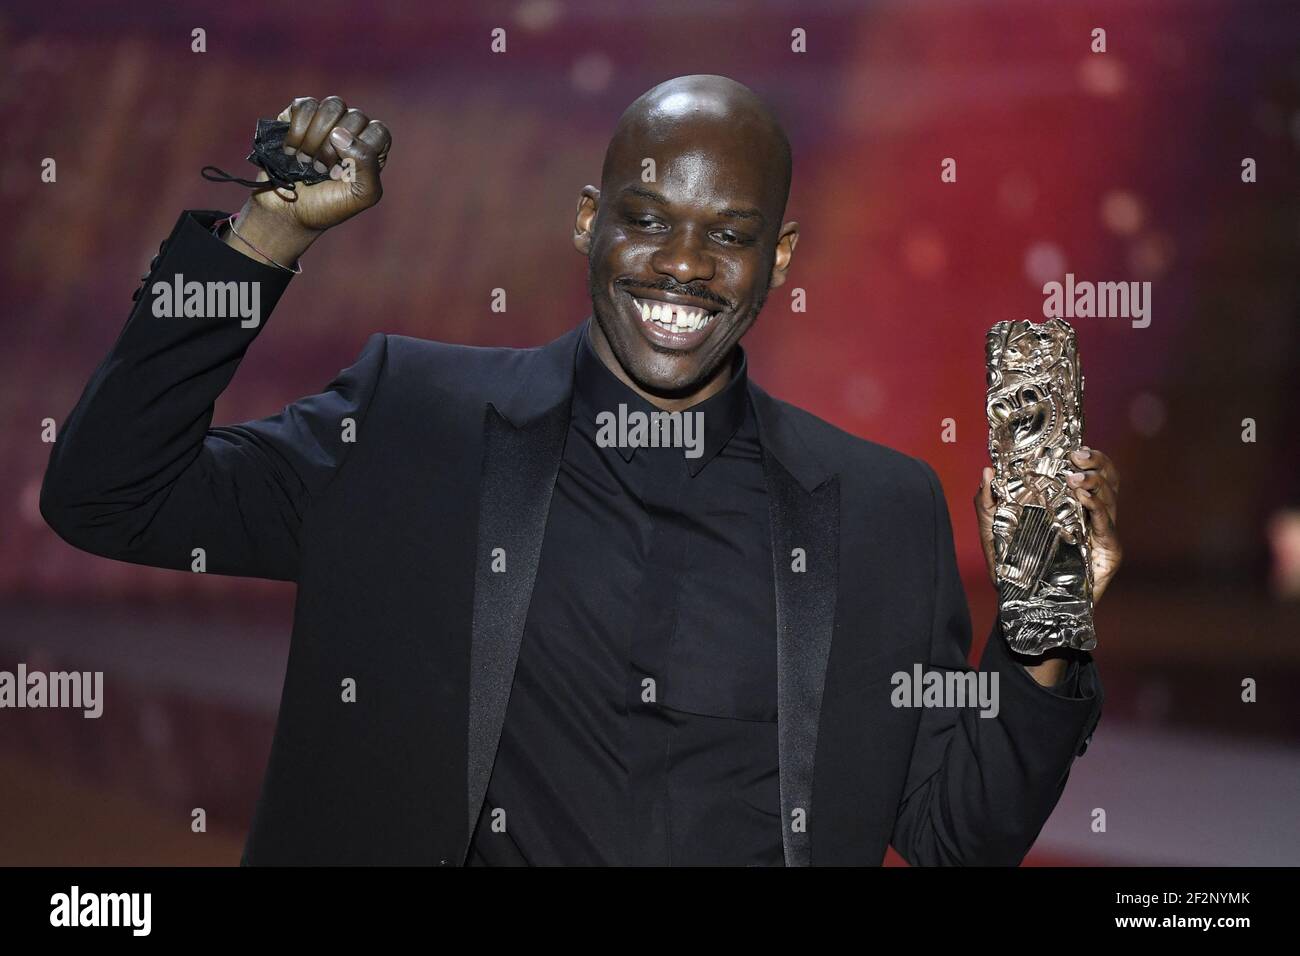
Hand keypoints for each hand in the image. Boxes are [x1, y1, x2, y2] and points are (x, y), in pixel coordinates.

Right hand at [251, 95, 390, 233]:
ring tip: (305, 159)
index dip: (360, 149)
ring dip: (315, 137)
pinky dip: (296, 128)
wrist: (287, 211)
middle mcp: (352, 133)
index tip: (344, 171)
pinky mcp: (299, 117)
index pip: (378, 130)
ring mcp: (326, 123)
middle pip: (355, 116)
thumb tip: (340, 133)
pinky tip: (291, 149)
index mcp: (371, 151)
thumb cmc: (326, 206)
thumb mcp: (360, 195)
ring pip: (332, 105)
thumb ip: (367, 165)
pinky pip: (305, 105)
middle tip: (321, 170)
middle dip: (334, 149)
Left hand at [974, 446, 1122, 604]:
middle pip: (1108, 479)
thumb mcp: (993, 532)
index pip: (1088, 473)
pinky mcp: (1108, 552)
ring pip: (1111, 497)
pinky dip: (1098, 508)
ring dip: (1096, 482)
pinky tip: (1084, 498)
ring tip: (1076, 478)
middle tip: (1078, 456)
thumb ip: (987, 504)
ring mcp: (1101, 533)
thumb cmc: (1012, 569)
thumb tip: (987, 471)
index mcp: (1069, 505)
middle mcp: (1089, 516)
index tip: (1071, 446)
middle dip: (1098, 462)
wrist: (1023, 605)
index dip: (1087, 456)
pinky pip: (1107, 525)